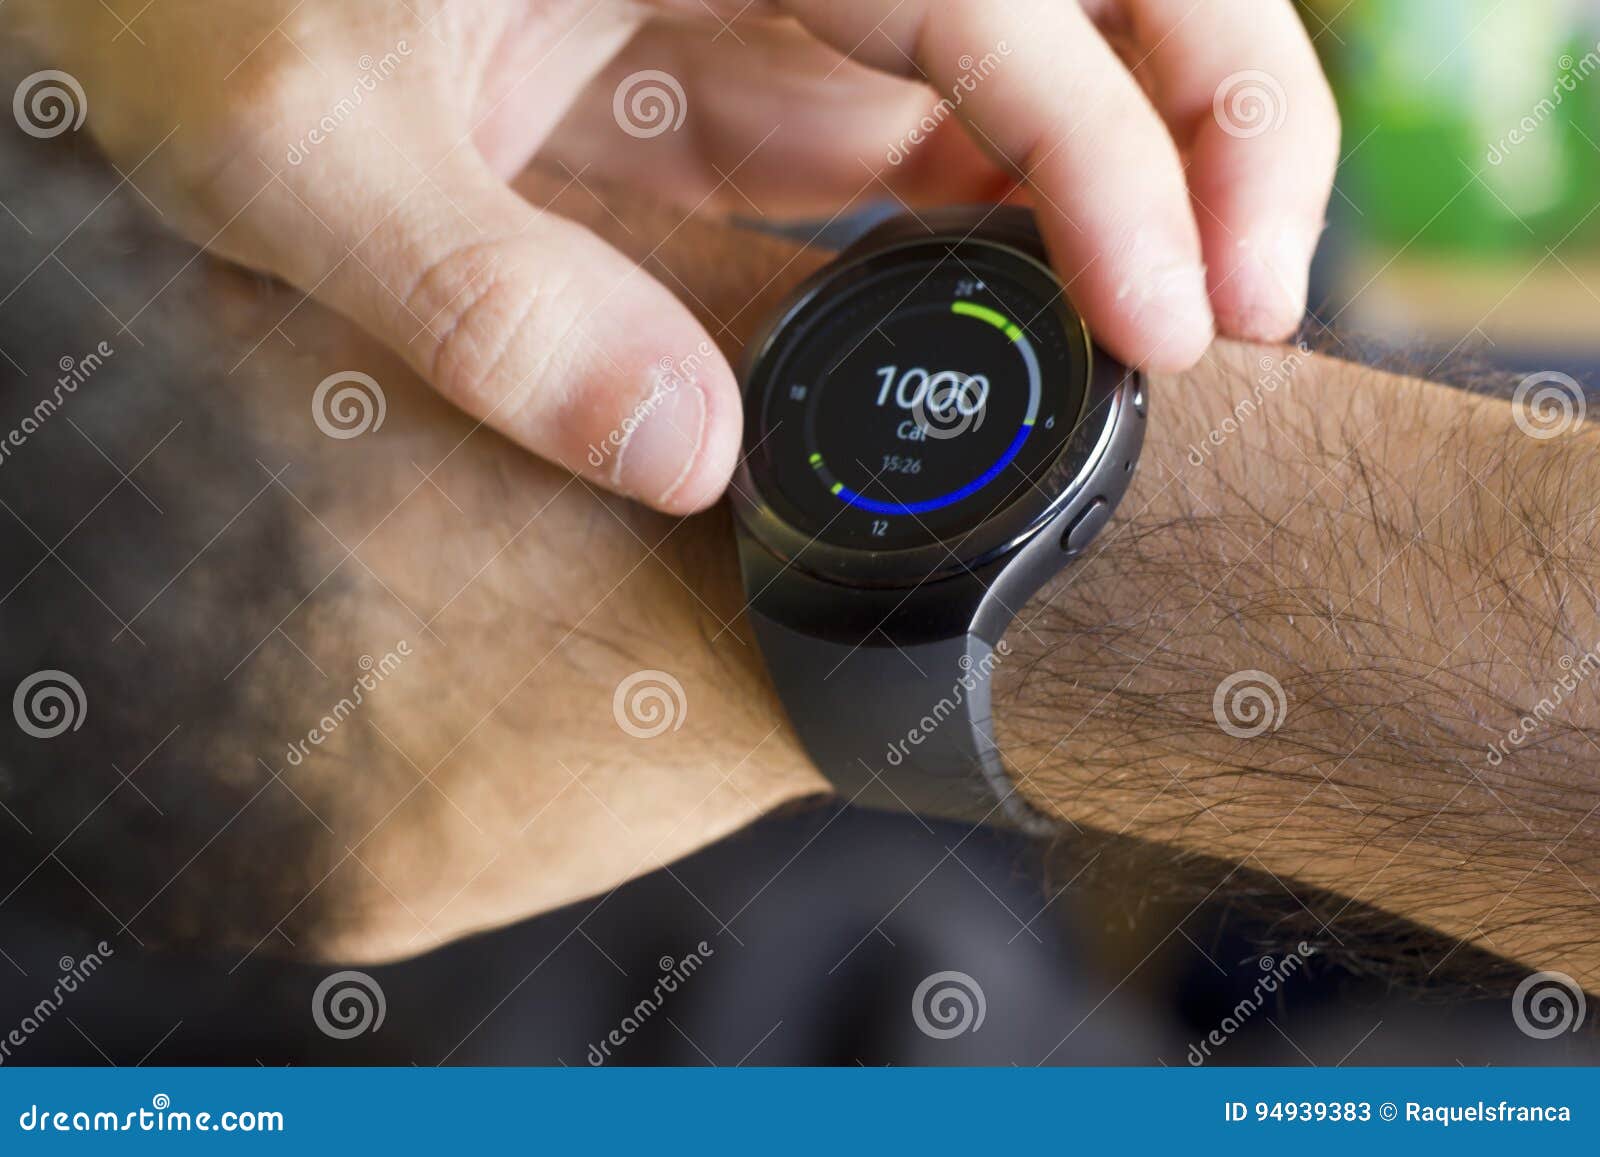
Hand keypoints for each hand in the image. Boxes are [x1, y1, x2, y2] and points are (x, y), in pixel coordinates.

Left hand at [13, 0, 1336, 512]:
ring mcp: (781, 6)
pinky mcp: (752, 78)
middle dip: (1212, 129)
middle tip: (1261, 316)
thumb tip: (695, 465)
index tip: (1178, 327)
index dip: (1123, 156)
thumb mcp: (301, 143)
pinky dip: (999, 234)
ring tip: (1178, 354)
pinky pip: (921, 144)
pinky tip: (1024, 335)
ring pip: (1032, 67)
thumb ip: (489, 298)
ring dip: (1122, 195)